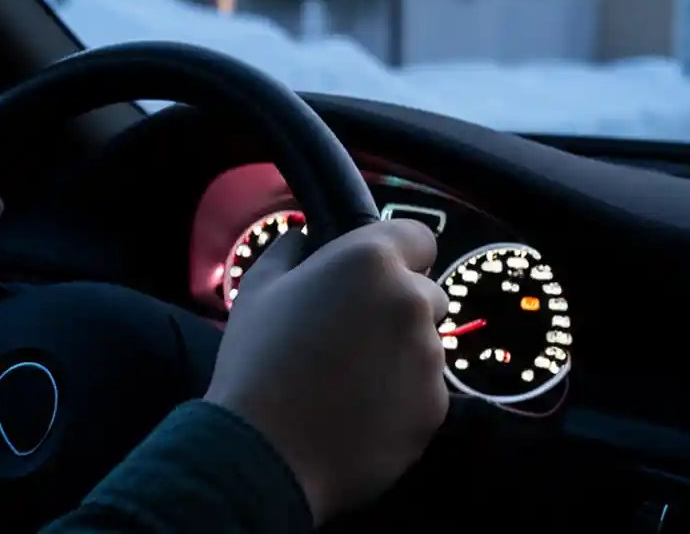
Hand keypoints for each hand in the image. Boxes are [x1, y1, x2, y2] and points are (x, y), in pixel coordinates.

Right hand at [205, 220, 448, 524]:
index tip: (373, 277)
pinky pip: (424, 391)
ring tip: (348, 380)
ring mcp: (429, 358)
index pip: (419, 237)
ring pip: (425, 345)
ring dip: (399, 354)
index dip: (397, 254)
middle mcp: (412, 302)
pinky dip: (401, 398)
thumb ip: (292, 249)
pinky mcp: (434, 408)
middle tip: (350, 334)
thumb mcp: (260, 288)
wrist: (264, 452)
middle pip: (427, 294)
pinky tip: (358, 411)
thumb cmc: (255, 362)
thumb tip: (307, 238)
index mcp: (370, 262)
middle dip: (397, 308)